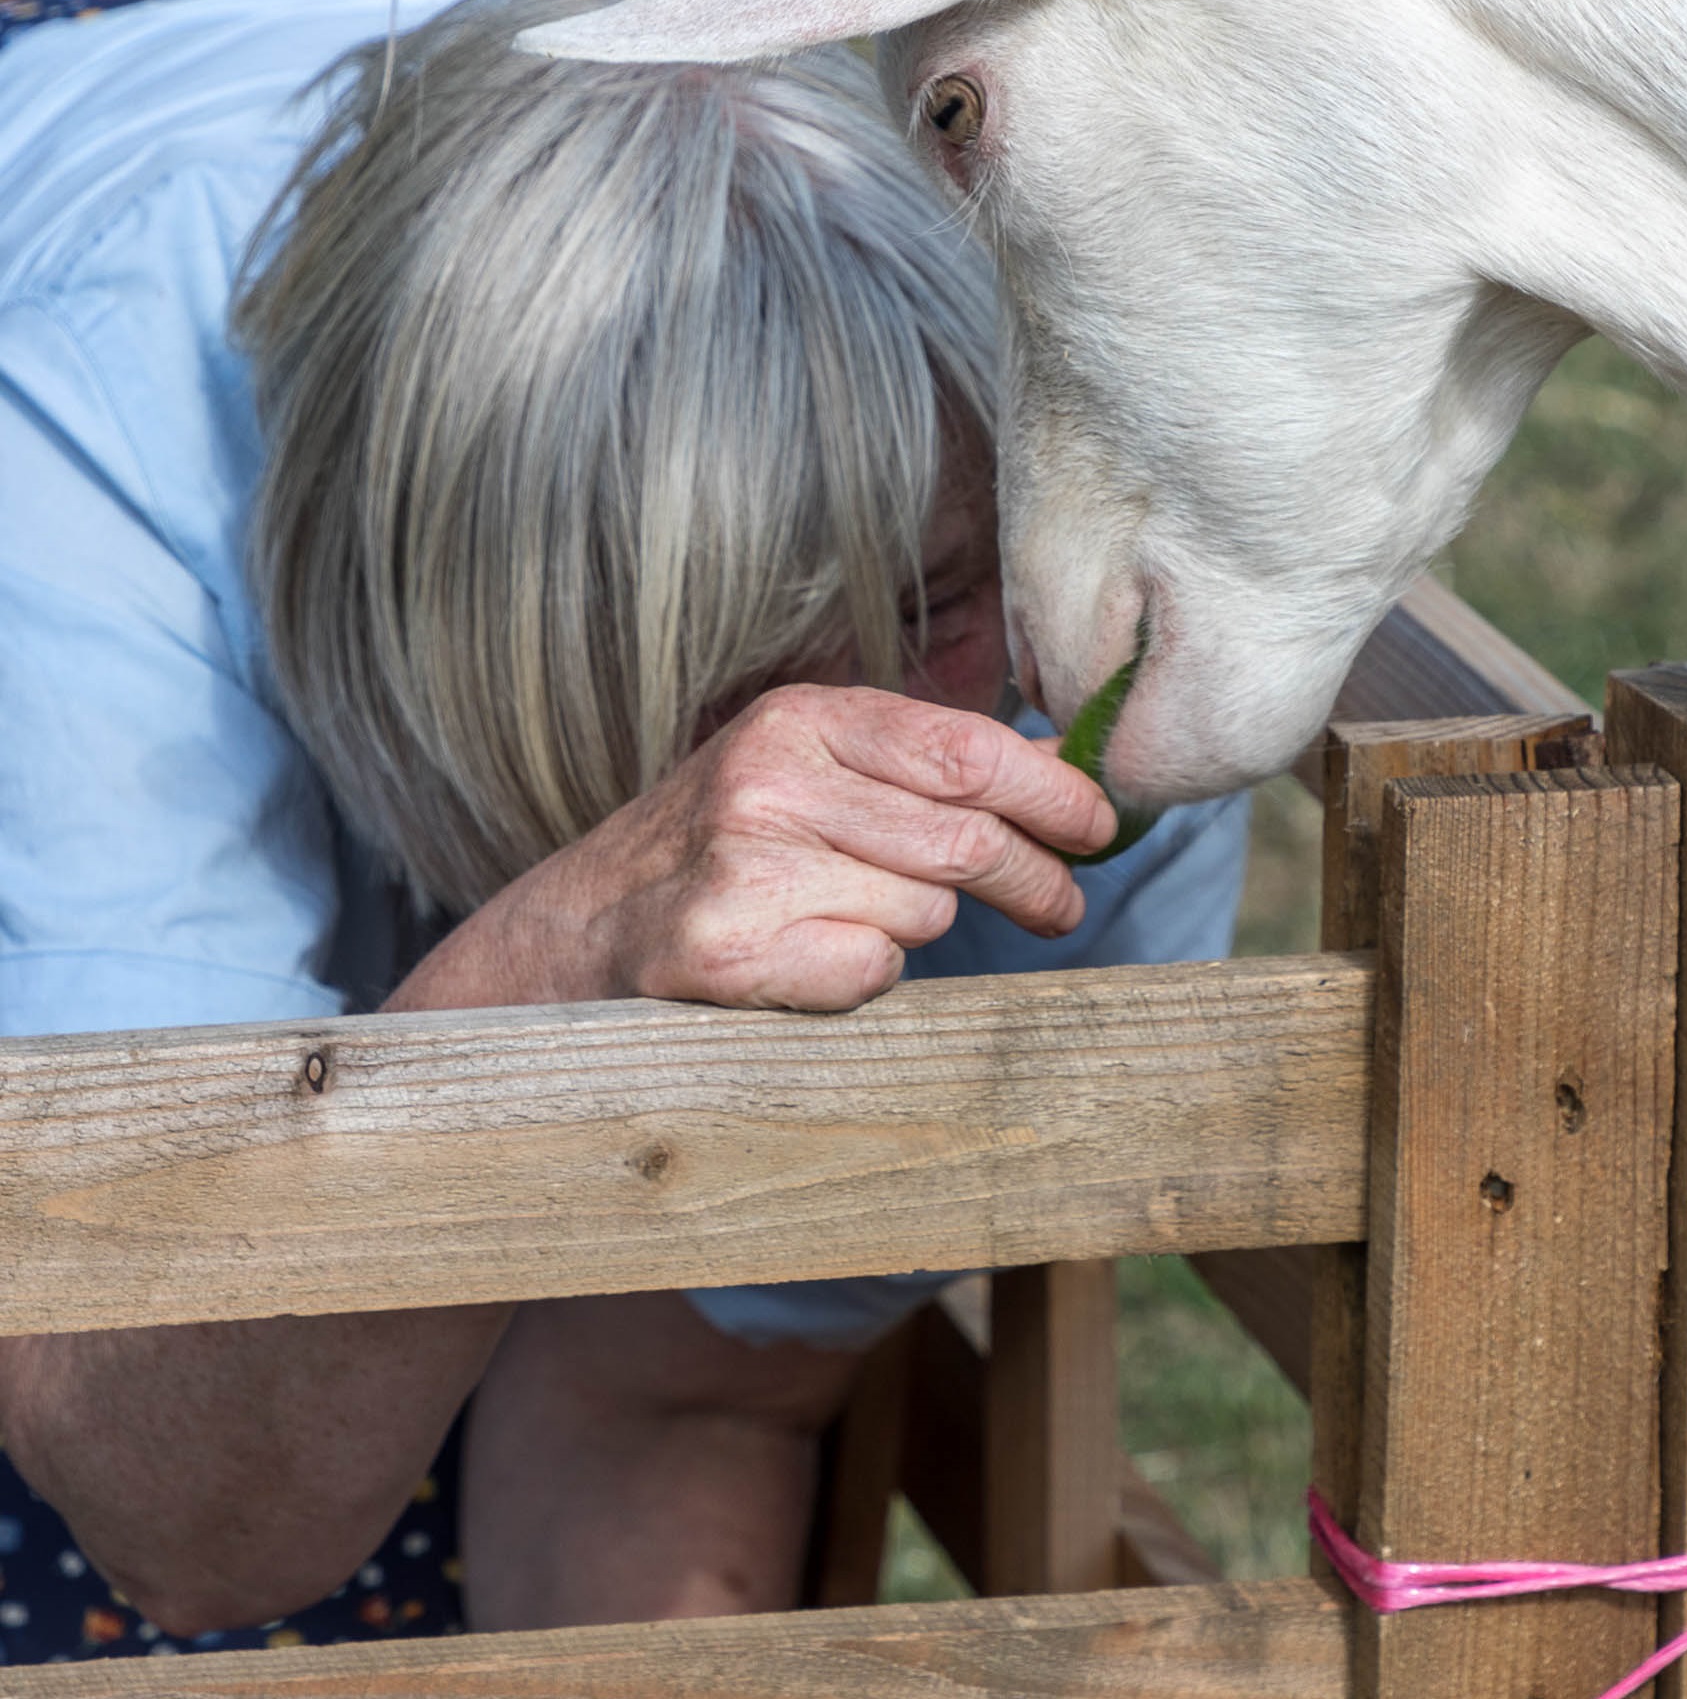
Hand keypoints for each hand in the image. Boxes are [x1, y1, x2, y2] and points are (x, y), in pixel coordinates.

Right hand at [403, 686, 1116, 1016]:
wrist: (574, 934)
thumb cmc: (722, 849)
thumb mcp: (810, 772)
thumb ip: (921, 768)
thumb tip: (1067, 775)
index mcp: (802, 717)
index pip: (969, 749)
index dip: (1054, 793)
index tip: (1100, 826)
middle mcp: (770, 779)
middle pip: (966, 836)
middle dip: (1036, 878)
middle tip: (1062, 905)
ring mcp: (743, 867)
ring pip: (923, 912)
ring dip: (921, 930)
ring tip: (859, 920)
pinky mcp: (723, 955)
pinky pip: (869, 975)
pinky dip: (864, 980)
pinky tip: (814, 964)